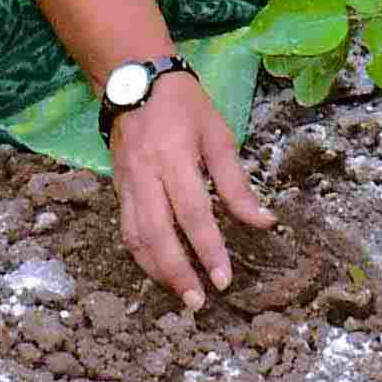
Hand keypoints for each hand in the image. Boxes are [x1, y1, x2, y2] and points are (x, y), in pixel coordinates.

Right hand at [105, 79, 271, 311]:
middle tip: (199, 302)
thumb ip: (237, 183)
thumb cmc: (184, 105)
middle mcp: (146, 176)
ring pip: (136, 238)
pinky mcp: (118, 188)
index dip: (209, 250)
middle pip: (158, 235)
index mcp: (175, 159)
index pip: (193, 214)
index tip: (224, 279)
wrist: (133, 79)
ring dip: (158, 271)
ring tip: (181, 294)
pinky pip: (127, 229)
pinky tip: (159, 270)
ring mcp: (127, 184)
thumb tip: (263, 222)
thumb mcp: (218, 134)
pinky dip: (142, 255)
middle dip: (178, 273)